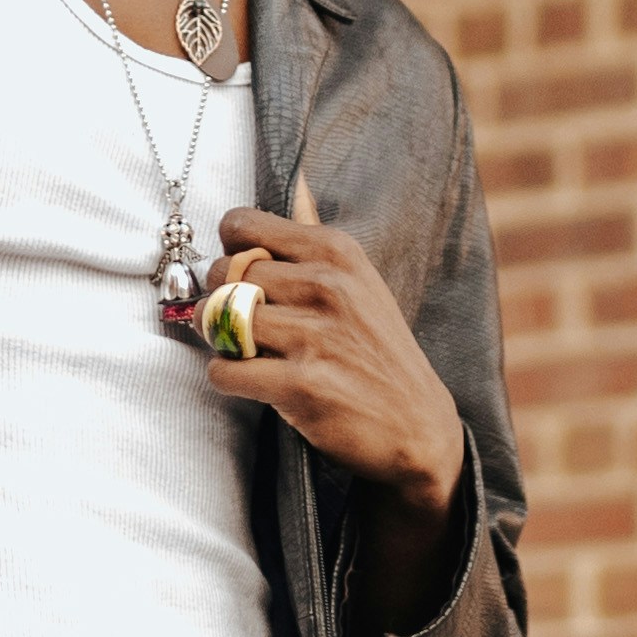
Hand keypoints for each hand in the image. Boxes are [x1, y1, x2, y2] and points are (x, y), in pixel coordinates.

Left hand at [168, 206, 468, 631]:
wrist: (418, 424)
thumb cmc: (376, 353)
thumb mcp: (357, 284)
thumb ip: (307, 252)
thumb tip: (265, 212)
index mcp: (336, 252)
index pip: (242, 225)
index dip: (227, 250)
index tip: (236, 274)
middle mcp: (328, 286)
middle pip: (224, 273)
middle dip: (218, 299)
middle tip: (236, 321)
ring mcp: (315, 336)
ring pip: (219, 319)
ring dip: (220, 340)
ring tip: (243, 350)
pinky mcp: (302, 384)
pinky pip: (225, 371)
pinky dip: (226, 377)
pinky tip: (250, 380)